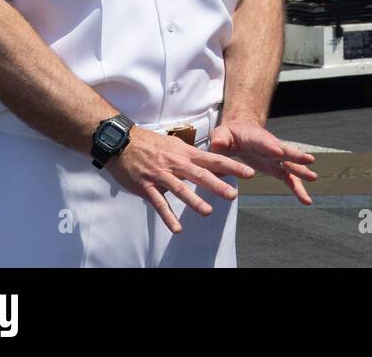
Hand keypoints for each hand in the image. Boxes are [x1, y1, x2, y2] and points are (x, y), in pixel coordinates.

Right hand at [108, 126, 256, 233]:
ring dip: (194, 201)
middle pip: (200, 174)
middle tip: (233, 194)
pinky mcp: (146, 186)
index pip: (213, 160)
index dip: (232, 166)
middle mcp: (176, 163)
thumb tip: (213, 167)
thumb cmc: (151, 143)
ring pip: (180, 189)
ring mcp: (160, 175)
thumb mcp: (175, 145)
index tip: (249, 172)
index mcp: (185, 153)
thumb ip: (193, 157)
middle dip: (217, 185)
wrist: (122, 142)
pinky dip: (168, 216)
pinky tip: (177, 228)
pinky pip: (159, 203)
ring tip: (208, 211)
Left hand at [208, 117, 318, 204]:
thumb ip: (220, 140)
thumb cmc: (230, 134)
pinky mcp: (277, 168)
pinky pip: (289, 179)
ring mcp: (277, 158)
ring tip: (314, 179)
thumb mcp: (221, 135)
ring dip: (302, 173)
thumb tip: (217, 146)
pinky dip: (298, 189)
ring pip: (291, 166)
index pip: (265, 143)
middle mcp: (271, 147)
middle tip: (309, 161)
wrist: (241, 131)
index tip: (279, 152)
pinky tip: (306, 201)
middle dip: (296, 156)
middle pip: (286, 151)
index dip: (271, 147)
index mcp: (257, 139)